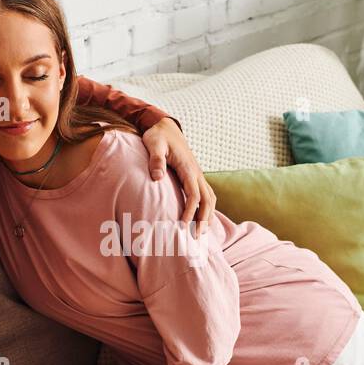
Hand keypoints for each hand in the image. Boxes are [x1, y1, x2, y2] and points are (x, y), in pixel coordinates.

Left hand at [141, 118, 216, 236]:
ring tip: (201, 232)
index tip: (183, 226)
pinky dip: (207, 208)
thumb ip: (155, 160)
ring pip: (211, 198)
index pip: (194, 195)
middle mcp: (197, 173)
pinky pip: (206, 194)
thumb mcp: (153, 144)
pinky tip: (201, 219)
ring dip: (208, 215)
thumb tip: (157, 177)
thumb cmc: (157, 136)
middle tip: (197, 237)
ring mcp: (198, 175)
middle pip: (208, 200)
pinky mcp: (195, 176)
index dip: (190, 212)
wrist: (165, 127)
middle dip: (204, 219)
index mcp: (188, 168)